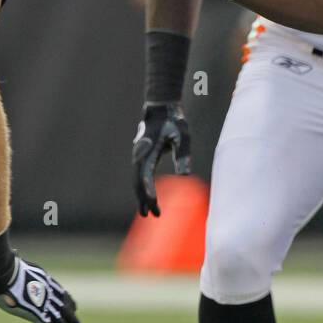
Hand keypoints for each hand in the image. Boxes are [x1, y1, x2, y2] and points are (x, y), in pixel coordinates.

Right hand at [0, 256, 79, 322]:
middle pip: (62, 307)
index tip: (75, 306)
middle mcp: (47, 293)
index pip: (60, 292)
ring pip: (57, 320)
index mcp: (44, 281)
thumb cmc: (7, 267)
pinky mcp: (34, 312)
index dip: (68, 300)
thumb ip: (20, 264)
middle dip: (70, 316)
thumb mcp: (18, 264)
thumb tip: (16, 253)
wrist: (5, 272)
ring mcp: (42, 303)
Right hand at [132, 102, 191, 216]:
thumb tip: (185, 176)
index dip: (148, 194)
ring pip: (137, 180)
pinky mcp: (143, 155)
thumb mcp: (182, 137)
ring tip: (146, 212)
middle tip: (152, 215)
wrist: (162, 107)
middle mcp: (139, 156)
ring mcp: (139, 155)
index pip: (145, 178)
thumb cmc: (174, 121)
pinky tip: (147, 196)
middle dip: (144, 200)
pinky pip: (140, 175)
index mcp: (147, 152)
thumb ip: (183, 155)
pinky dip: (142, 187)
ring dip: (141, 196)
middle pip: (138, 182)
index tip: (154, 207)